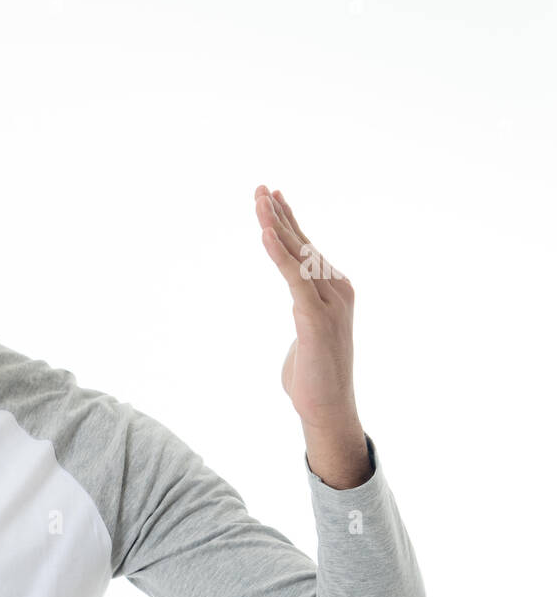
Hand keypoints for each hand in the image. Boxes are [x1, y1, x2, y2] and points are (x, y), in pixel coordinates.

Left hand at [254, 186, 357, 431]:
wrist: (327, 408)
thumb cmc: (313, 375)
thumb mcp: (307, 333)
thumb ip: (305, 313)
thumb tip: (300, 308)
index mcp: (335, 290)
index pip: (307, 248)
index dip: (289, 221)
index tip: (272, 197)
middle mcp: (337, 289)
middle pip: (302, 244)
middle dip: (279, 215)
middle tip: (259, 188)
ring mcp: (330, 302)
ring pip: (298, 255)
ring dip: (277, 225)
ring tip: (259, 201)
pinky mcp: (315, 317)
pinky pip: (294, 278)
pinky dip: (279, 254)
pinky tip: (265, 233)